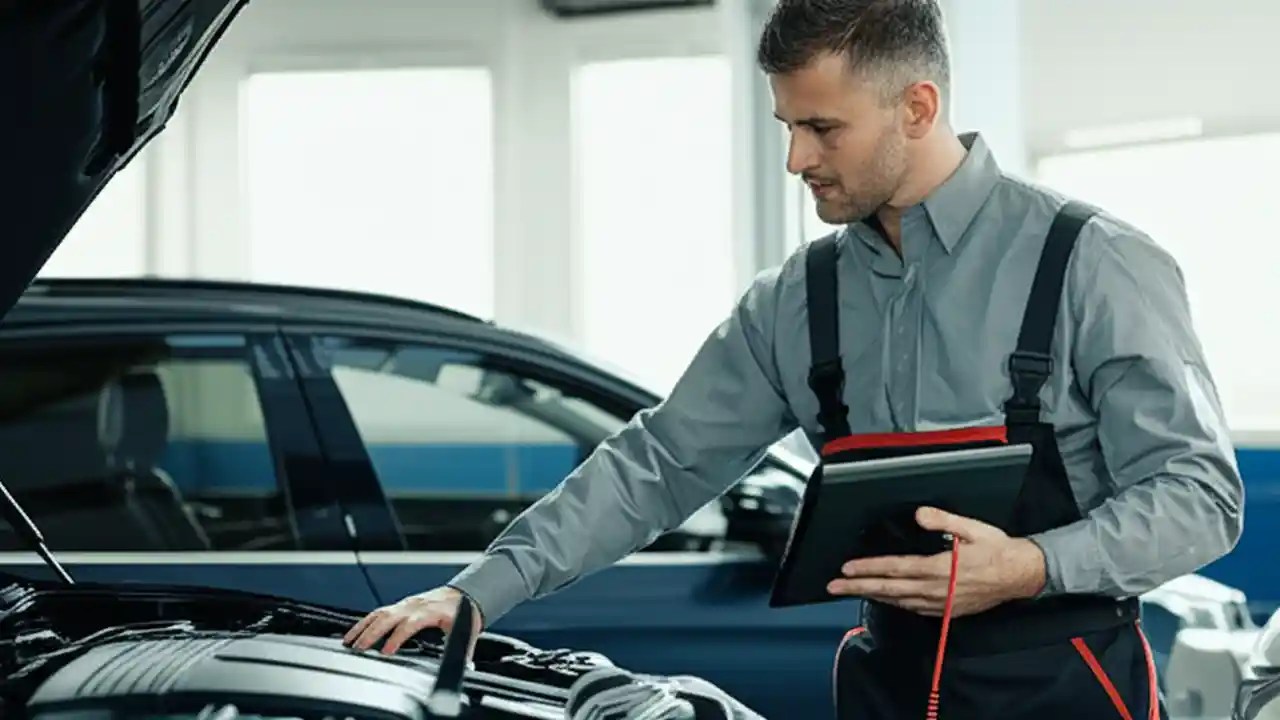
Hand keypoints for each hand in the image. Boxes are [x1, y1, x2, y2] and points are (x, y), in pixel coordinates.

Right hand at [342, 586, 484, 655]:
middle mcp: (414, 606)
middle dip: (371, 633)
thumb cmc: (464, 611)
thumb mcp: (468, 629)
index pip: (409, 624)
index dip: (397, 638)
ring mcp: (406, 604)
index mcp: (429, 611)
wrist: (463, 594)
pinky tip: (355, 633)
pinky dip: (365, 622)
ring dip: (363, 627)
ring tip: (348, 642)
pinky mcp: (401, 605)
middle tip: (358, 648)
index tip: (386, 652)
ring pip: (379, 613)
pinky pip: (379, 612)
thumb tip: (466, 667)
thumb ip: (465, 648)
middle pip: (388, 617)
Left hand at [827, 507, 1046, 617]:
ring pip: (898, 601)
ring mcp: (940, 604)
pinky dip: (894, 603)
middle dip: (858, 587)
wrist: (1022, 576)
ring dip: (872, 596)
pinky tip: (884, 598)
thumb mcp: (972, 528)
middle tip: (834, 586)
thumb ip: (943, 521)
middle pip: (888, 589)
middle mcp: (935, 590)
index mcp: (938, 569)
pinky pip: (913, 608)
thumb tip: (919, 514)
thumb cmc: (998, 550)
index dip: (868, 569)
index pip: (894, 568)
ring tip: (851, 591)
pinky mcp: (947, 611)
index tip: (847, 568)